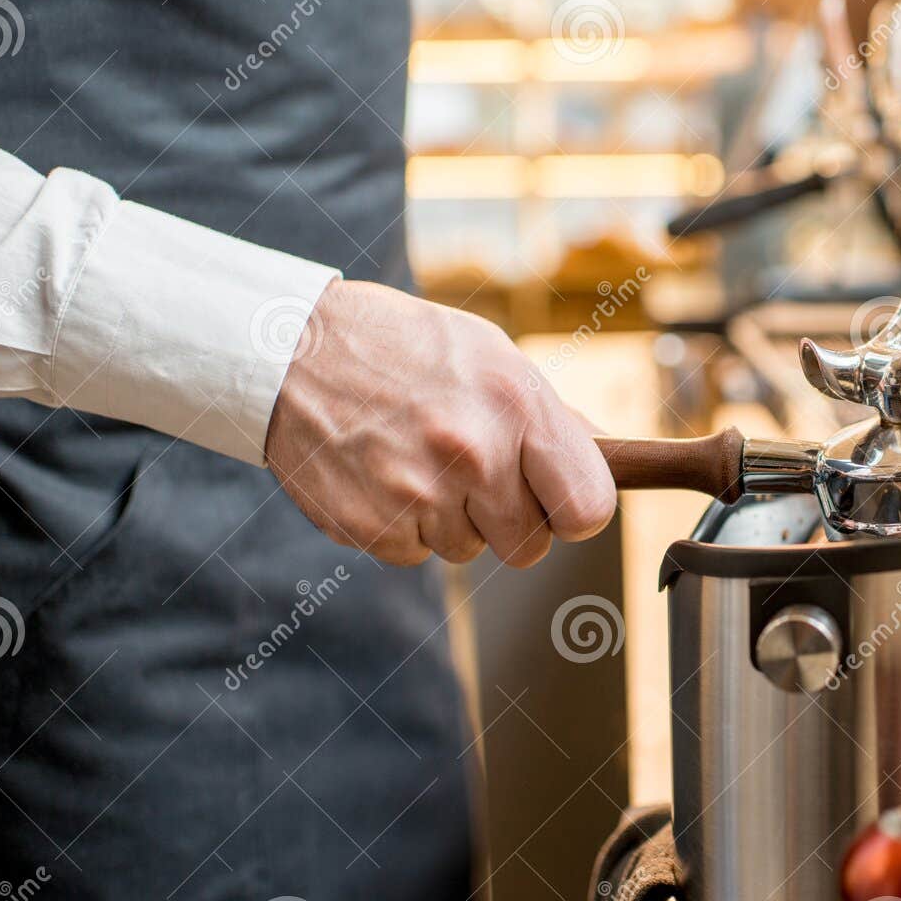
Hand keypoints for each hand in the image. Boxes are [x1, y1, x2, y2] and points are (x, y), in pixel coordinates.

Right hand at [265, 279, 615, 566]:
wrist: (292, 350)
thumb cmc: (402, 347)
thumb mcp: (491, 356)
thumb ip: (550, 417)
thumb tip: (608, 454)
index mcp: (515, 407)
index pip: (588, 509)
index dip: (575, 511)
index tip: (559, 500)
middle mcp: (472, 455)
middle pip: (529, 546)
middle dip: (510, 519)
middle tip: (475, 472)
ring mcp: (418, 496)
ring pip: (468, 550)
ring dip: (452, 518)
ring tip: (418, 457)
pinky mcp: (370, 527)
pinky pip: (415, 553)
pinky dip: (404, 525)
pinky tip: (385, 473)